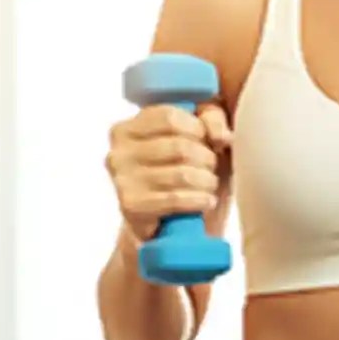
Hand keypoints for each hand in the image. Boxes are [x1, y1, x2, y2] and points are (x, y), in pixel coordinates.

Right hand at [104, 102, 232, 240]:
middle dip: (207, 158)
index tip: (207, 140)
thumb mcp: (198, 134)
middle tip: (212, 167)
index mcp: (127, 129)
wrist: (165, 222)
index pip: (170, 117)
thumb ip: (211, 118)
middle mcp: (118, 153)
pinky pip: (176, 199)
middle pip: (180, 147)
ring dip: (207, 181)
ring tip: (210, 184)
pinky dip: (200, 200)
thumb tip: (221, 136)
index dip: (198, 128)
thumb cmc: (183, 169)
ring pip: (182, 174)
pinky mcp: (131, 207)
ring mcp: (122, 181)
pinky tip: (207, 200)